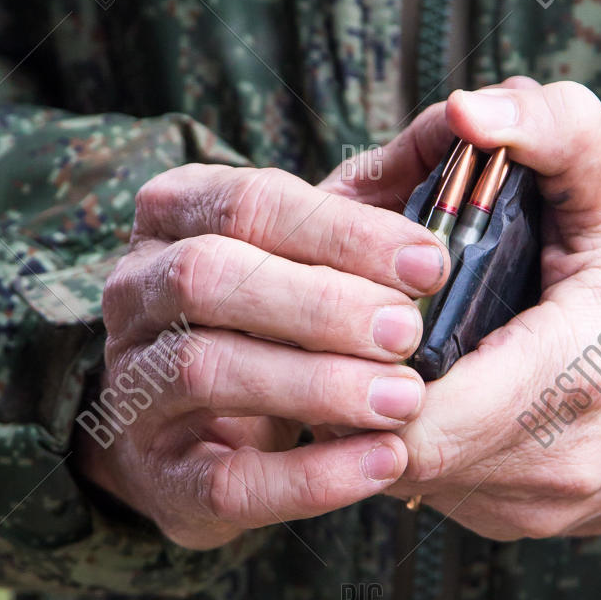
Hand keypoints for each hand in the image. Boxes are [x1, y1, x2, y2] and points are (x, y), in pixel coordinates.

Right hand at [76, 163, 451, 548]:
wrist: (205, 428)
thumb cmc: (282, 313)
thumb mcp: (322, 243)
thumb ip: (386, 188)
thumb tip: (467, 119)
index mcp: (176, 215)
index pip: (247, 202)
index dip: (341, 231)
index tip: (432, 259)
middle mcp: (134, 290)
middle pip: (207, 277)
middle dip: (316, 302)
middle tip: (408, 330)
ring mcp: (133, 384)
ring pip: (204, 369)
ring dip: (314, 384)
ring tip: (405, 400)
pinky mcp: (160, 474)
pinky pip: (227, 480)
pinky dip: (311, 477)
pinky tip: (383, 465)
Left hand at [335, 79, 600, 539]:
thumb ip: (550, 129)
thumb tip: (464, 110)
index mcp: (573, 374)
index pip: (418, 410)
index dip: (363, 356)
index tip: (361, 301)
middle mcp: (550, 463)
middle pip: (393, 439)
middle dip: (359, 377)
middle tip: (359, 313)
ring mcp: (535, 505)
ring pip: (403, 470)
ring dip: (381, 410)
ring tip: (396, 341)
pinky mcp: (523, 522)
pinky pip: (434, 487)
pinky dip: (418, 434)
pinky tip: (438, 381)